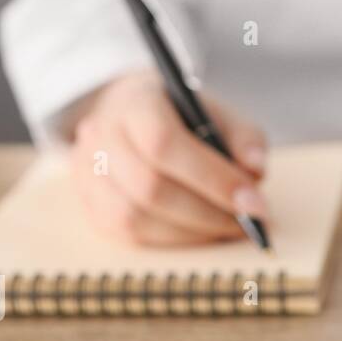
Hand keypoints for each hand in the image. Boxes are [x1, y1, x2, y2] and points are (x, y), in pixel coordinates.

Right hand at [68, 70, 268, 245]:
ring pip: (133, 217)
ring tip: (229, 227)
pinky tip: (201, 231)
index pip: (164, 143)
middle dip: (208, 212)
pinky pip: (126, 234)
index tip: (253, 202)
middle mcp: (101, 134)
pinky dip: (170, 239)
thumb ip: (244, 138)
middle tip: (249, 222)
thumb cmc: (184, 116)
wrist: (132, 114)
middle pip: (149, 187)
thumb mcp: (220, 113)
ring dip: (190, 231)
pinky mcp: (87, 202)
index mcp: (136, 101)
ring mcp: (85, 171)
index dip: (212, 178)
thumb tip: (255, 171)